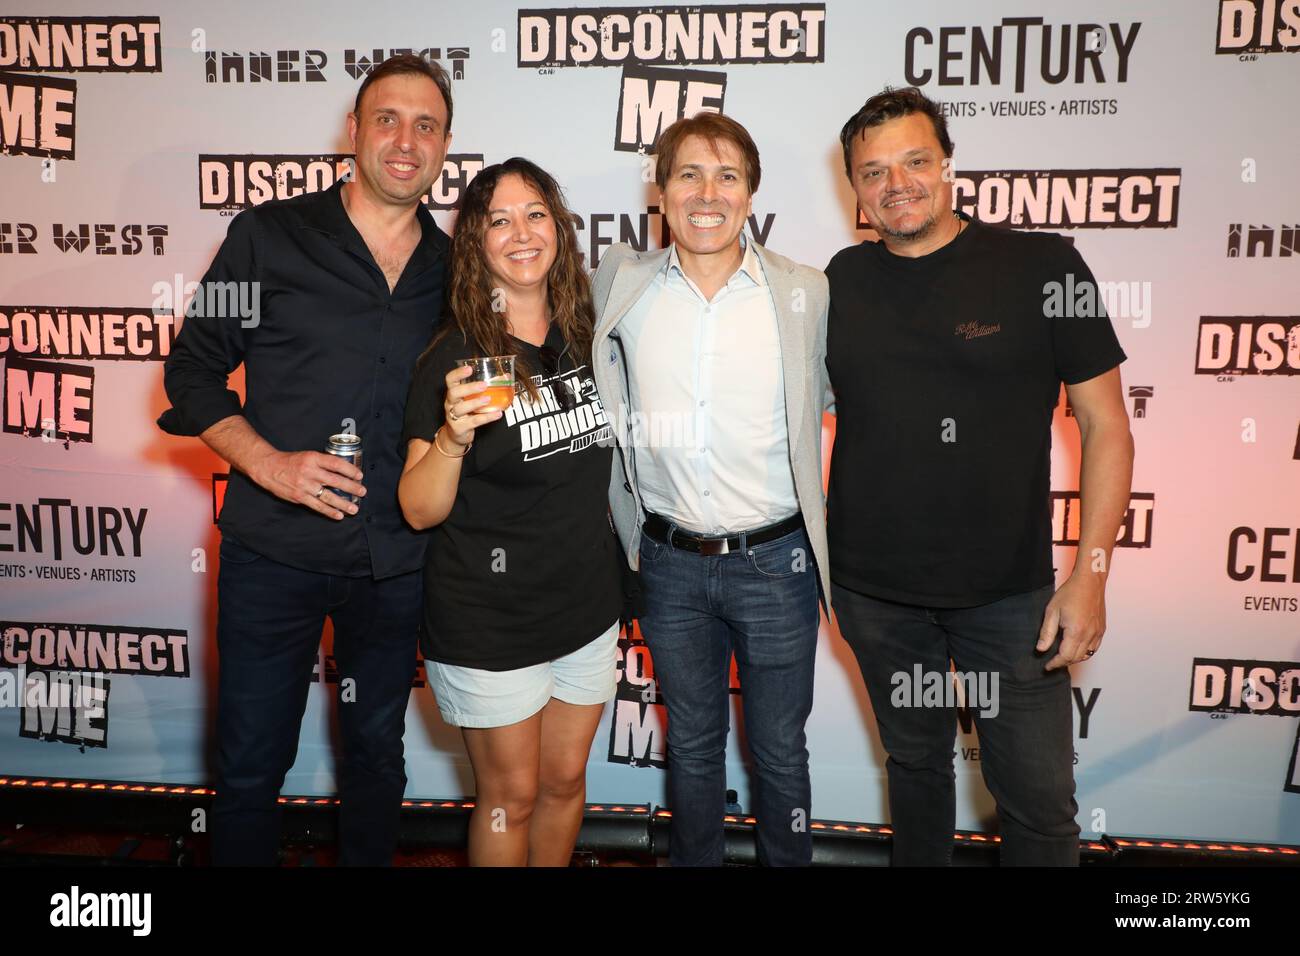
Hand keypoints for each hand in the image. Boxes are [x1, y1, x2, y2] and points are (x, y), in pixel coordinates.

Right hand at [250, 449, 364, 520]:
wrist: (268, 467)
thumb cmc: (290, 461)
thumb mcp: (307, 456)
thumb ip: (322, 464)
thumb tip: (341, 472)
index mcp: (313, 458)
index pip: (336, 463)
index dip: (350, 469)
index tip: (359, 475)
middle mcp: (310, 471)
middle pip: (336, 481)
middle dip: (352, 487)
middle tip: (362, 492)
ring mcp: (304, 485)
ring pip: (328, 496)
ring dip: (343, 503)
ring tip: (354, 508)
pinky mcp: (299, 497)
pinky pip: (317, 506)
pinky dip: (329, 511)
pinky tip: (339, 515)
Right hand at [443, 364, 502, 444]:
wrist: (456, 434)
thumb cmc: (466, 412)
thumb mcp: (470, 399)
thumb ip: (483, 389)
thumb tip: (505, 376)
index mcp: (453, 393)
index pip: (450, 380)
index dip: (458, 373)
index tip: (470, 368)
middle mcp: (450, 403)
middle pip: (454, 392)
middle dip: (469, 388)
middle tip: (484, 385)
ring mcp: (453, 416)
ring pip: (461, 408)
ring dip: (475, 403)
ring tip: (489, 399)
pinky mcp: (459, 428)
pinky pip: (473, 422)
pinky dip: (486, 417)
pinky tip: (497, 414)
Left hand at [1036, 574, 1105, 670]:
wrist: (1089, 582)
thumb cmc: (1070, 593)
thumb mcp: (1052, 611)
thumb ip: (1046, 632)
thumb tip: (1041, 649)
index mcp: (1076, 631)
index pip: (1065, 656)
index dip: (1055, 663)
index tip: (1047, 666)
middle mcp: (1090, 635)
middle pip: (1076, 658)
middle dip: (1063, 663)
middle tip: (1052, 662)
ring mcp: (1098, 633)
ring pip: (1087, 655)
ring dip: (1074, 659)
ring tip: (1062, 657)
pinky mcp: (1102, 629)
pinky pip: (1094, 648)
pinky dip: (1085, 652)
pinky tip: (1076, 649)